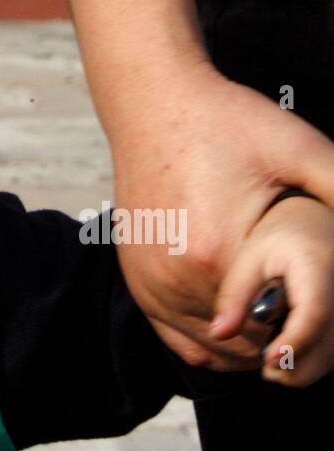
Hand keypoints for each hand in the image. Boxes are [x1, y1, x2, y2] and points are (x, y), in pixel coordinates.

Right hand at [110, 60, 333, 369]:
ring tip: (278, 309)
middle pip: (248, 345)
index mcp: (217, 254)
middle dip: (282, 333)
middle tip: (304, 305)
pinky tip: (241, 317)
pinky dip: (213, 339)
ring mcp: (150, 282)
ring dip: (249, 342)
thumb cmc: (226, 122)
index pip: (278, 329)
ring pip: (214, 347)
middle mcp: (175, 278)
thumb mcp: (299, 149)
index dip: (309, 322)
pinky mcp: (136, 278)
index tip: (321, 300)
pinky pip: (178, 337)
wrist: (156, 102)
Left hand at [212, 193, 333, 385]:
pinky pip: (329, 360)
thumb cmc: (278, 241)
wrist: (313, 230)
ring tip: (273, 348)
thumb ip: (235, 295)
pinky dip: (307, 362)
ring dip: (297, 367)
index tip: (268, 358)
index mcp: (317, 271)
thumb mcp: (250, 258)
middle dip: (288, 365)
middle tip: (262, 354)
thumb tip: (219, 334)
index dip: (292, 342)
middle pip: (323, 351)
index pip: (314, 315)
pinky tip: (288, 346)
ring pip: (326, 363)